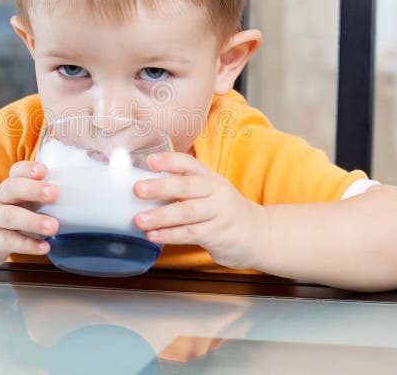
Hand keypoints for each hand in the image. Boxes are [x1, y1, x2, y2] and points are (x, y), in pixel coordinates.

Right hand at [0, 161, 58, 267]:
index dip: (29, 169)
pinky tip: (43, 246)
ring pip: (9, 216)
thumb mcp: (17, 202)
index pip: (16, 172)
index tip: (44, 170)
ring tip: (53, 226)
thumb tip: (75, 195)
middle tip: (54, 193)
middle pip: (11, 188)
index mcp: (9, 187)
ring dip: (32, 220)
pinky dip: (27, 244)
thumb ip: (38, 196)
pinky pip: (9, 241)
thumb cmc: (4, 216)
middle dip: (32, 189)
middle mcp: (0, 200)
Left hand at [132, 152, 266, 269]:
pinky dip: (170, 235)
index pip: (189, 163)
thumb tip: (144, 183)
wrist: (258, 233)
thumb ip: (183, 185)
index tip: (150, 161)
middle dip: (161, 187)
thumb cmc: (222, 209)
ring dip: (161, 216)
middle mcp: (216, 192)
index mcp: (209, 177)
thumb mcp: (209, 190)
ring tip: (139, 220)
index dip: (170, 160)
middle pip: (187, 186)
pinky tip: (153, 236)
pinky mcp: (218, 235)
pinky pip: (191, 234)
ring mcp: (219, 213)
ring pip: (187, 213)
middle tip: (137, 189)